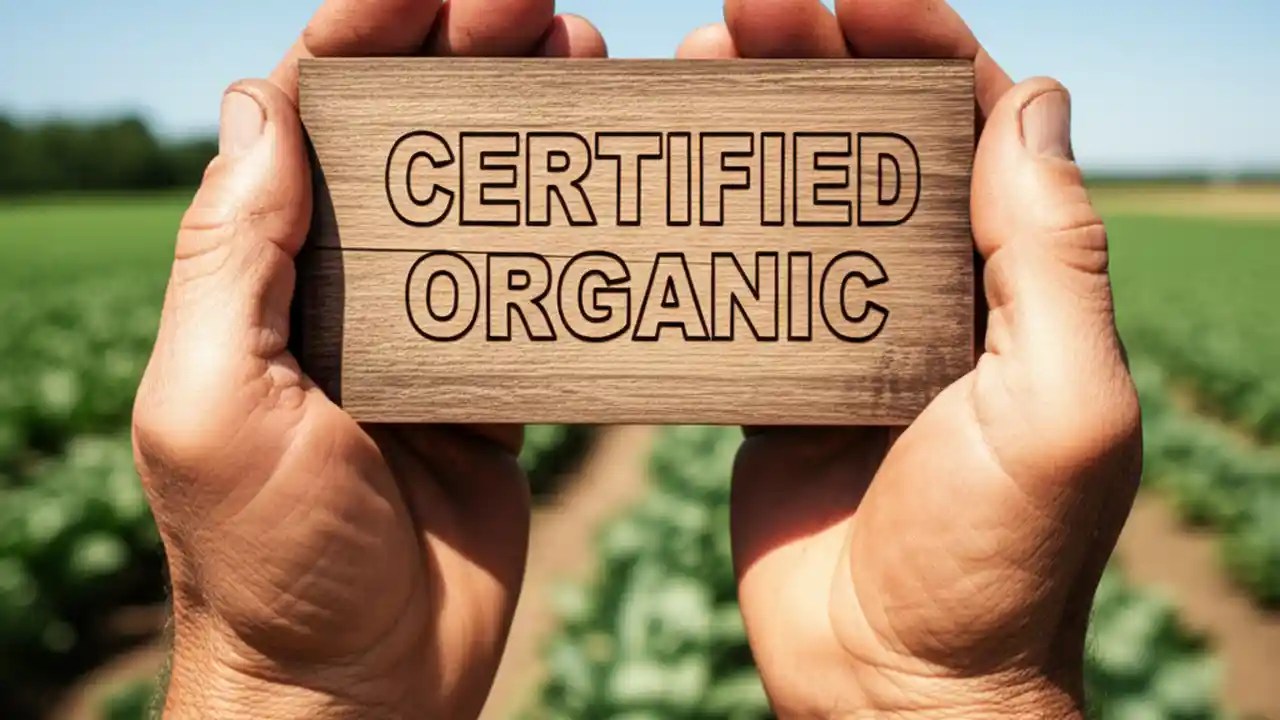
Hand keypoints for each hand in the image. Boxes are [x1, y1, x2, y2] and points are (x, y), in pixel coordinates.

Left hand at [132, 2, 604, 717]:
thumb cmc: (266, 567)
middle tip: (532, 8)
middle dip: (462, 54)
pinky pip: (540, 291)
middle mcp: (345, 294)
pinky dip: (573, 232)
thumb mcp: (213, 408)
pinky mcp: (496, 389)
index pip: (309, 119)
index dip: (363, 34)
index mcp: (264, 282)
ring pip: (483, 202)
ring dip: (526, 124)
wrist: (355, 691)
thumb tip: (262, 106)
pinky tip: (611, 184)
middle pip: (408, 140)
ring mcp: (428, 338)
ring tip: (581, 57)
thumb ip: (232, 260)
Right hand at [680, 2, 1140, 716]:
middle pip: (871, 143)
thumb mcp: (1059, 406)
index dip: (921, 42)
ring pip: (794, 200)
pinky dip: (704, 227)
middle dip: (816, 61)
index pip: (977, 123)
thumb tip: (1037, 98)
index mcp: (1013, 284)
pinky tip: (664, 182)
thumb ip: (1051, 255)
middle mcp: (930, 295)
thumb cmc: (995, 564)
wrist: (893, 686)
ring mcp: (843, 336)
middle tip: (744, 10)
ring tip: (695, 65)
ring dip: (751, 128)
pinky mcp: (774, 383)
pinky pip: (736, 284)